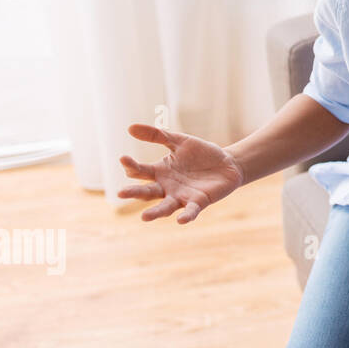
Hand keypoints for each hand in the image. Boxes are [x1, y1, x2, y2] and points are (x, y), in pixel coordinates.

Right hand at [118, 123, 244, 222]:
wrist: (228, 163)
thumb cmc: (201, 153)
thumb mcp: (179, 140)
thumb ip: (157, 135)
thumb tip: (130, 127)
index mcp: (159, 172)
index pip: (139, 172)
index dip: (131, 166)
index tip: (124, 158)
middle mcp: (166, 187)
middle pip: (146, 192)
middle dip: (134, 193)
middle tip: (120, 193)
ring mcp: (181, 196)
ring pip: (165, 206)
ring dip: (155, 212)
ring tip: (144, 217)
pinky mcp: (198, 202)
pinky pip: (190, 211)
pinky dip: (186, 215)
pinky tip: (181, 220)